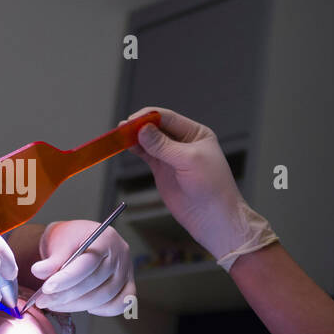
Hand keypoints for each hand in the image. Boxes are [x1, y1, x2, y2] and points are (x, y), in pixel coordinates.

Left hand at [29, 220, 134, 314]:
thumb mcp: (58, 243)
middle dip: (67, 295)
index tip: (47, 288)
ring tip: (56, 304)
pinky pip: (121, 304)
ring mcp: (127, 271)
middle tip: (45, 301)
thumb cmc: (70, 240)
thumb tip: (39, 272)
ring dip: (78, 305)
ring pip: (105, 296)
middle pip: (95, 282)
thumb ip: (51, 260)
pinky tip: (87, 307)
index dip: (67, 278)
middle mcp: (120, 254)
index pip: (88, 263)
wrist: (79, 241)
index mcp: (105, 238)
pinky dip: (104, 310)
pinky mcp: (128, 285)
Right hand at [122, 106, 277, 270]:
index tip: (133, 120)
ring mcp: (171, 156)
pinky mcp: (162, 169)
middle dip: (139, 126)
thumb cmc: (212, 187)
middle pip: (156, 127)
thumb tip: (143, 130)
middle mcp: (183, 142)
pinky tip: (127, 146)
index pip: (168, 118)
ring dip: (135, 137)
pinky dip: (135, 149)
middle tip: (124, 127)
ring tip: (121, 135)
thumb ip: (164, 145)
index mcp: (195, 133)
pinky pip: (145, 154)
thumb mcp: (189, 160)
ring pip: (148, 140)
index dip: (149, 117)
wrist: (212, 216)